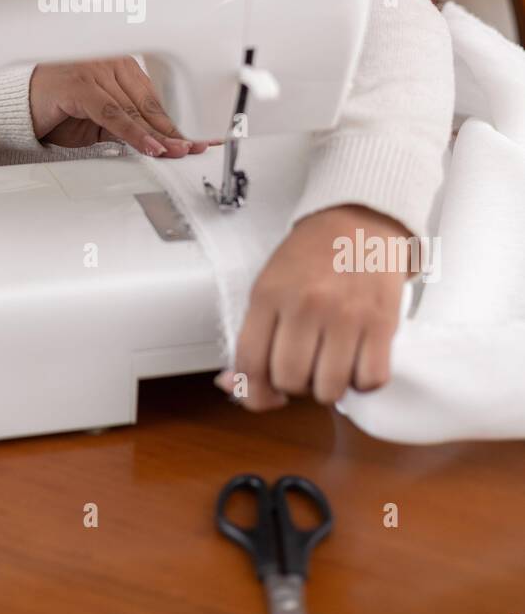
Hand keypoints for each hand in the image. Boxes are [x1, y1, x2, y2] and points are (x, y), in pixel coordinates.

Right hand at [29, 56, 221, 156]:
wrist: (19, 104)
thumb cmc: (58, 108)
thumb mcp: (100, 121)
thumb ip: (128, 126)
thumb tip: (161, 143)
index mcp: (120, 66)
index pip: (155, 98)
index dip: (176, 121)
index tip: (198, 138)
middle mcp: (110, 62)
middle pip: (149, 103)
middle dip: (173, 130)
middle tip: (194, 148)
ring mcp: (95, 70)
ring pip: (134, 109)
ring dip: (158, 135)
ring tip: (176, 152)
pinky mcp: (80, 85)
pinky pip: (114, 114)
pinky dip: (134, 132)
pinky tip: (150, 146)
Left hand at [216, 204, 411, 410]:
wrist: (361, 219)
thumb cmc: (313, 254)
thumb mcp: (270, 283)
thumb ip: (252, 335)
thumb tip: (232, 385)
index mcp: (269, 294)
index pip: (250, 363)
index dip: (255, 393)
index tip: (266, 394)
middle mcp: (305, 306)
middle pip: (290, 381)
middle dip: (295, 385)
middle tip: (304, 367)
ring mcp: (346, 315)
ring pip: (329, 389)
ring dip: (329, 387)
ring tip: (331, 364)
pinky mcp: (382, 323)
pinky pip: (370, 379)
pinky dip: (364, 380)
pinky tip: (357, 361)